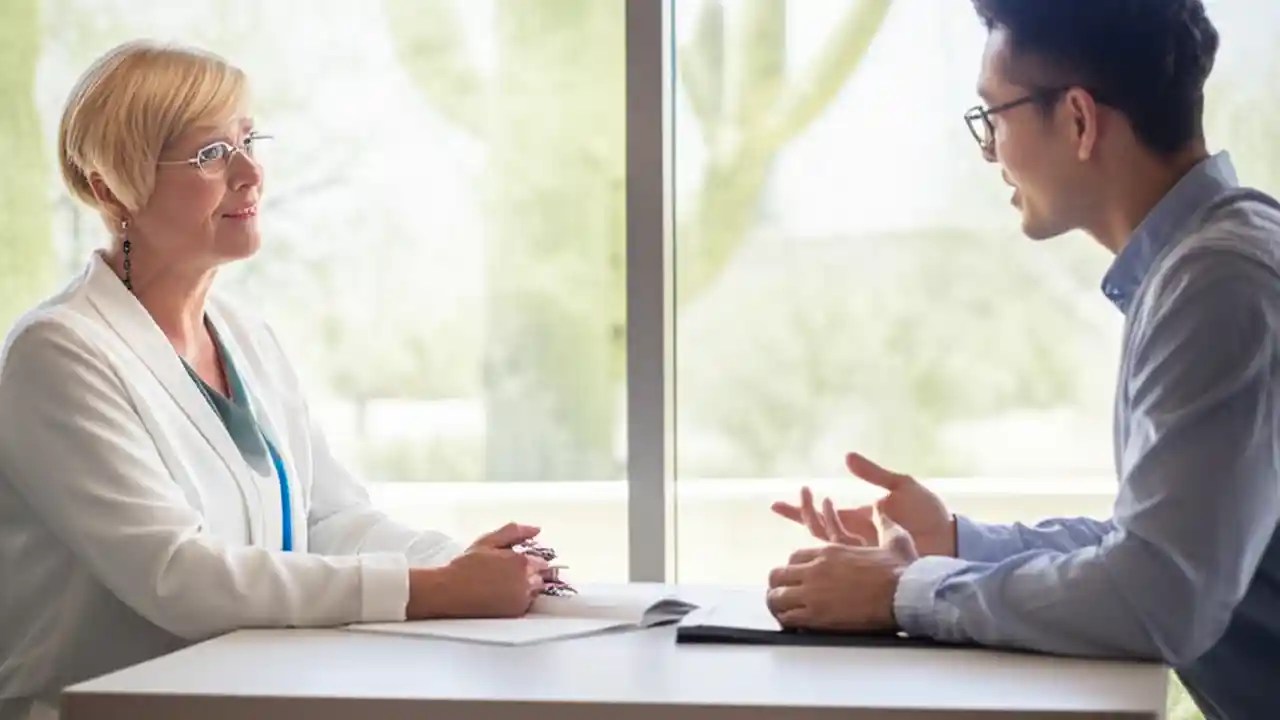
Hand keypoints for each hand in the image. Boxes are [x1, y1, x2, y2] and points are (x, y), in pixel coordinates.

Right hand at [407, 523, 548, 618]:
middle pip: (542, 577)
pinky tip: (502, 597)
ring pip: (536, 591)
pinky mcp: (516, 613)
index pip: (542, 561)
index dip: (529, 561)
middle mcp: (527, 581)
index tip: (514, 564)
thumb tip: (537, 529)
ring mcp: (523, 599)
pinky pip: (527, 604)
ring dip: (527, 587)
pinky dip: (520, 600)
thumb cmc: (466, 565)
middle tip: (507, 575)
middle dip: (531, 574)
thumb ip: (515, 532)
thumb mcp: (489, 541)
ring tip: (503, 586)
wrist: (450, 591)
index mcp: (522, 562)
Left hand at [766, 510, 917, 631]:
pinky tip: (792, 625)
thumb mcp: (894, 539)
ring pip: (777, 596)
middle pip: (778, 574)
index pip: (794, 557)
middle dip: (779, 585)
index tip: (800, 577)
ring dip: (778, 604)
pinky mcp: (818, 615)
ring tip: (782, 612)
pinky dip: (787, 622)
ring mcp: (814, 592)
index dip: (794, 568)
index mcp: (830, 551)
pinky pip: (788, 618)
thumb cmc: (903, 569)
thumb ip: (884, 523)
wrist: (907, 594)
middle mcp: (816, 569)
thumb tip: (881, 507)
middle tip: (783, 595)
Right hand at [771, 452, 956, 556]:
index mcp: (860, 519)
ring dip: (821, 521)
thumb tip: (846, 456)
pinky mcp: (876, 561)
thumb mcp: (901, 486)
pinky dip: (839, 540)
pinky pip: (848, 555)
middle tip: (794, 498)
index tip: (774, 505)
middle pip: (818, 530)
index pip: (821, 518)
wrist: (954, 537)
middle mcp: (857, 537)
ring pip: (829, 542)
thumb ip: (874, 473)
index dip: (798, 511)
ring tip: (821, 498)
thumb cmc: (929, 513)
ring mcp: (865, 551)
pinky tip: (838, 522)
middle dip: (802, 515)